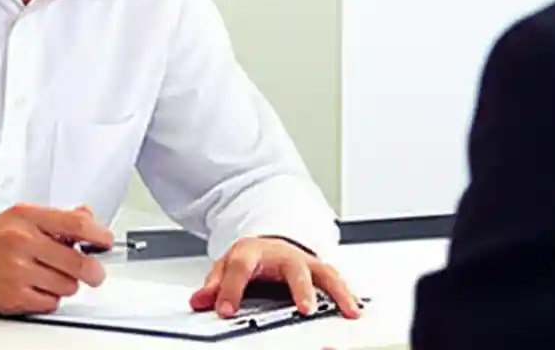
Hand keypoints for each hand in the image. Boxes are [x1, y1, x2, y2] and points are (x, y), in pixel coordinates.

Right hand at [0, 203, 113, 314]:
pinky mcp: (12, 297)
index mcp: (26, 218)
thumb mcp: (17, 216)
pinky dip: (49, 299)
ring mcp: (17, 271)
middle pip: (78, 261)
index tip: (106, 242)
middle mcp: (22, 242)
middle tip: (94, 273)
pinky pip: (50, 303)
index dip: (100, 235)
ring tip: (49, 276)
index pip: (77, 224)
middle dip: (92, 271)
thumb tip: (88, 216)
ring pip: (67, 286)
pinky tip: (36, 288)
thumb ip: (54, 218)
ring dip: (65, 285)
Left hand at [189, 237, 360, 319]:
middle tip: (305, 309)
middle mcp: (284, 256)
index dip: (230, 290)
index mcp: (253, 253)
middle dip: (301, 289)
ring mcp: (305, 263)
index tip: (225, 311)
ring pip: (326, 273)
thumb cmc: (251, 258)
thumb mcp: (227, 266)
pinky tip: (355, 310)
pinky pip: (338, 282)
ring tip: (347, 311)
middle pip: (294, 269)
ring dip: (338, 292)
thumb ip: (214, 285)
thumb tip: (199, 302)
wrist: (269, 244)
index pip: (240, 268)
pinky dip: (349, 295)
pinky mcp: (320, 272)